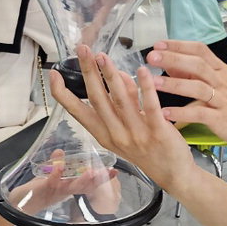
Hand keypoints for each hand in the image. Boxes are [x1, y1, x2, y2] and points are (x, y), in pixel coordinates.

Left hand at [7, 148, 121, 213]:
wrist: (18, 204)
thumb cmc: (36, 191)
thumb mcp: (48, 176)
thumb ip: (55, 164)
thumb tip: (60, 150)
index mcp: (68, 188)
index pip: (88, 183)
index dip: (101, 179)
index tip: (115, 172)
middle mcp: (64, 191)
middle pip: (83, 187)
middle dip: (96, 180)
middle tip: (107, 173)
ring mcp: (54, 192)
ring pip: (70, 187)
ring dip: (81, 180)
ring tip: (91, 172)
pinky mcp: (43, 190)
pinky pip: (51, 182)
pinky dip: (55, 174)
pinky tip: (60, 166)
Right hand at [49, 45, 196, 190]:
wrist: (173, 175)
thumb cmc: (148, 151)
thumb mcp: (127, 129)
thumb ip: (121, 102)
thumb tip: (116, 74)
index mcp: (104, 135)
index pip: (77, 112)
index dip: (63, 94)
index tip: (53, 74)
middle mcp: (115, 135)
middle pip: (97, 99)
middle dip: (87, 72)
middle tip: (82, 50)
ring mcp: (136, 135)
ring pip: (119, 100)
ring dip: (110, 75)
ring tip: (102, 56)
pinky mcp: (157, 132)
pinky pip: (149, 106)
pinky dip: (145, 87)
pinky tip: (141, 70)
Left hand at [144, 40, 226, 149]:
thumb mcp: (224, 84)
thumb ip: (199, 75)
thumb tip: (172, 65)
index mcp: (222, 71)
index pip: (199, 50)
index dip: (178, 45)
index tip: (158, 45)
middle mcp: (222, 82)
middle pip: (196, 65)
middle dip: (173, 59)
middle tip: (151, 57)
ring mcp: (222, 100)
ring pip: (197, 87)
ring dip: (174, 84)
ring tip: (154, 83)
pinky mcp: (221, 119)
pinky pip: (199, 114)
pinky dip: (181, 113)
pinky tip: (165, 114)